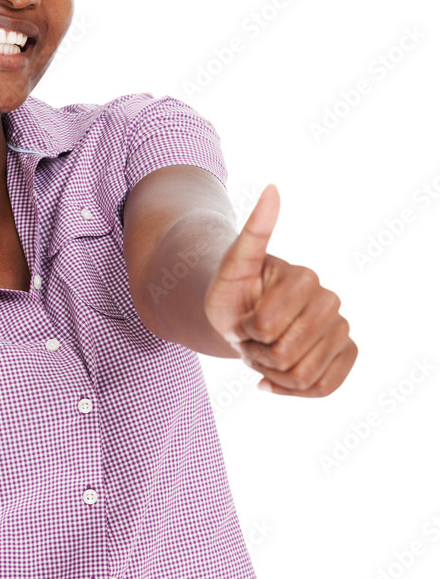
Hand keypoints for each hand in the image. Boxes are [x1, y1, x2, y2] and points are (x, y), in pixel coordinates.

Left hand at [203, 184, 357, 395]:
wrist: (241, 316)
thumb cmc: (231, 291)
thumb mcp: (232, 264)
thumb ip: (253, 231)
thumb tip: (272, 188)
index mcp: (305, 277)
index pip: (265, 326)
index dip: (244, 330)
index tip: (241, 317)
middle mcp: (331, 300)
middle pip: (285, 355)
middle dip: (256, 353)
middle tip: (251, 337)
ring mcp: (341, 327)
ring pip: (302, 376)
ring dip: (271, 372)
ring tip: (263, 351)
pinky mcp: (346, 352)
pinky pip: (324, 387)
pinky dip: (292, 390)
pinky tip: (273, 379)